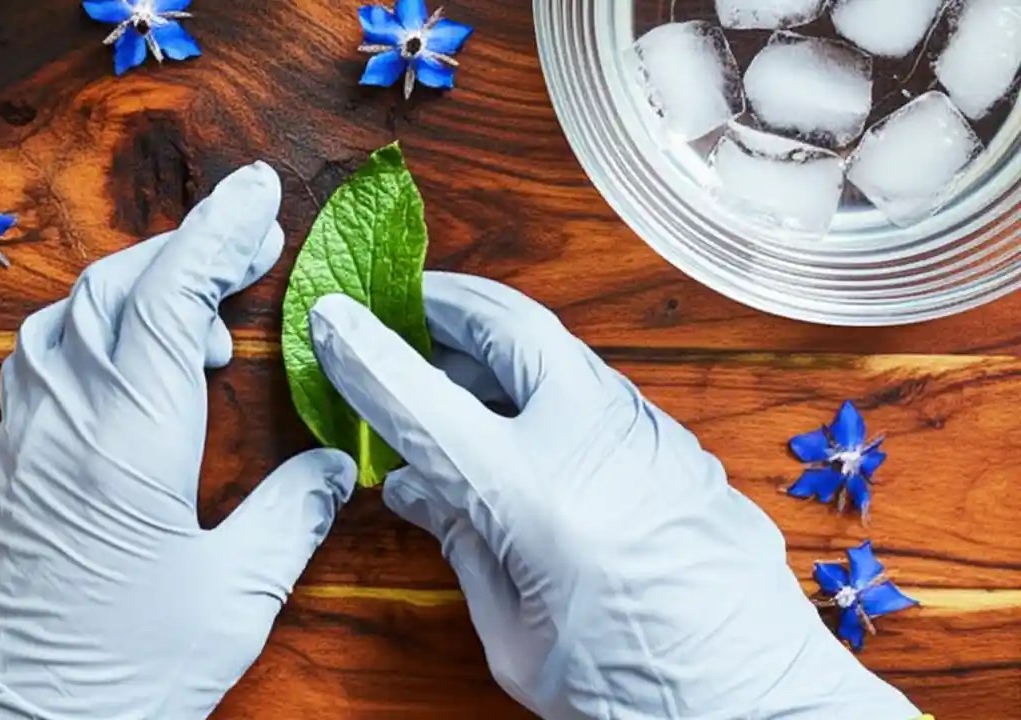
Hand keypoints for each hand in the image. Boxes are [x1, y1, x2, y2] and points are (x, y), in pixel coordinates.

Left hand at [0, 162, 355, 718]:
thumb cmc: (129, 672)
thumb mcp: (237, 596)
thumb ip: (293, 514)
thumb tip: (335, 466)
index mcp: (126, 441)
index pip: (165, 297)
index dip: (216, 232)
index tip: (259, 193)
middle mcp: (64, 422)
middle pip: (116, 288)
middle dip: (188, 249)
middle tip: (253, 246)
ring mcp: (27, 440)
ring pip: (68, 315)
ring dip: (135, 287)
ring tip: (198, 320)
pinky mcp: (12, 466)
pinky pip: (40, 359)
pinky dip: (91, 329)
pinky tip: (128, 361)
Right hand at [308, 272, 919, 719]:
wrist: (756, 700)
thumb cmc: (634, 687)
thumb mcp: (514, 634)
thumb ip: (460, 544)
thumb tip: (415, 488)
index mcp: (531, 492)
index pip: (421, 400)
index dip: (365, 355)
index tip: (331, 319)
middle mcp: (590, 438)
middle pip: (502, 325)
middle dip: (443, 300)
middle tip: (402, 302)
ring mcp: (641, 430)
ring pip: (553, 346)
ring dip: (493, 338)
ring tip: (449, 360)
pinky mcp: (673, 442)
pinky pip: (590, 382)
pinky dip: (540, 375)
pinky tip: (519, 413)